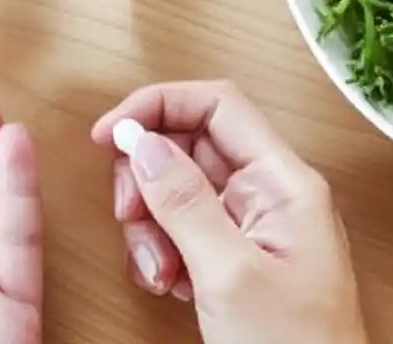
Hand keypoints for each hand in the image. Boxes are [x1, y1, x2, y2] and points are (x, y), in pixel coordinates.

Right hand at [91, 81, 368, 343]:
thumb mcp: (230, 274)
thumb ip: (184, 203)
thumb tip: (143, 141)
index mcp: (284, 181)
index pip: (218, 105)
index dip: (157, 106)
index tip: (108, 135)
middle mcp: (271, 193)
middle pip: (190, 146)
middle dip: (147, 179)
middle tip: (131, 217)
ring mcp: (254, 226)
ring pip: (179, 192)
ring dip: (152, 227)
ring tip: (161, 274)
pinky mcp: (239, 258)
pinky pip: (185, 232)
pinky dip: (165, 254)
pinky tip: (174, 288)